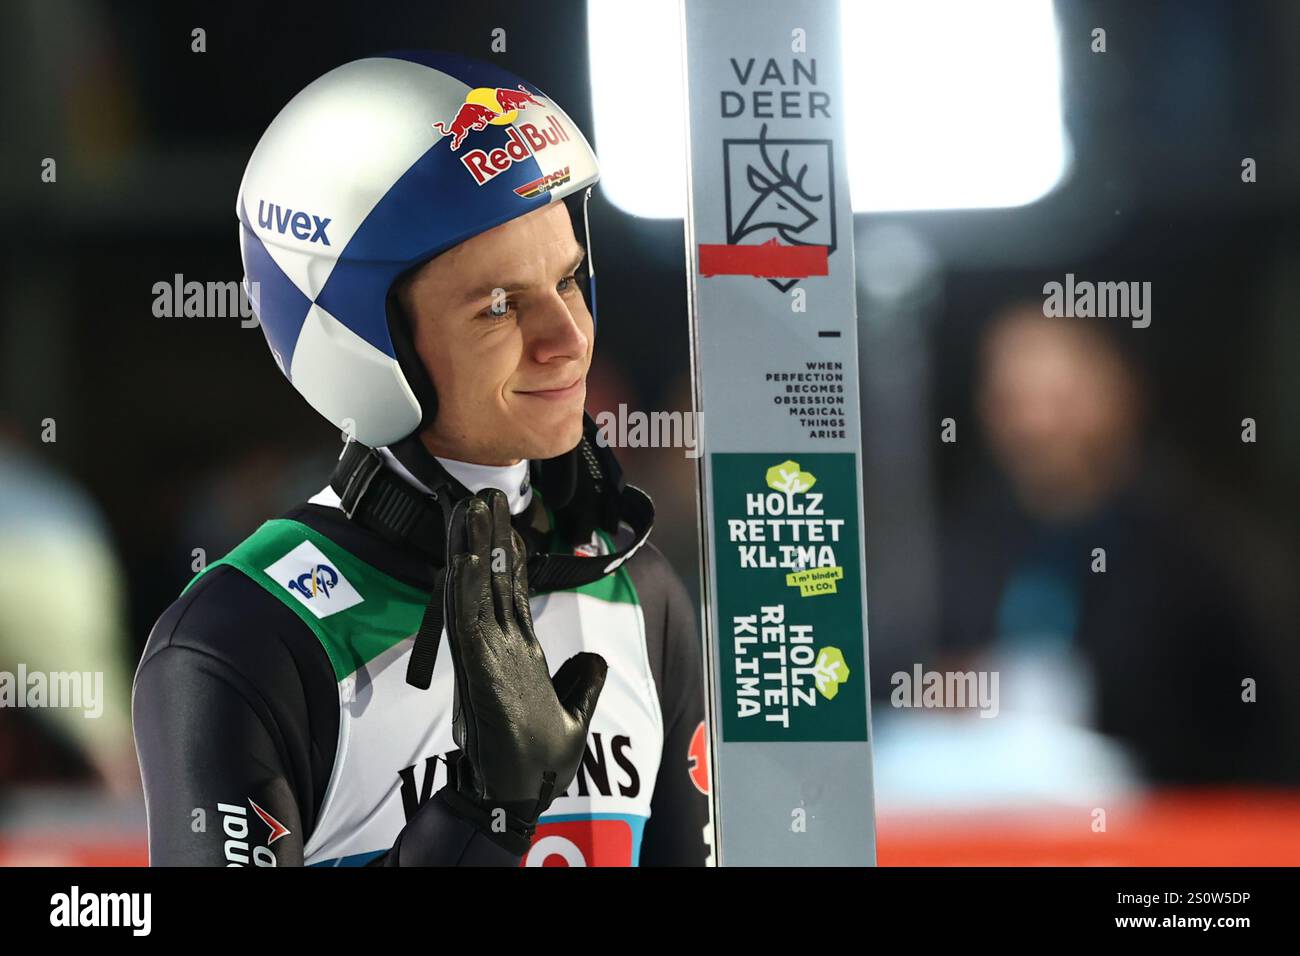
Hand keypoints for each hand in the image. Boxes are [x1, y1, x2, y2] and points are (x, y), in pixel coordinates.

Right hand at [442, 489, 607, 823]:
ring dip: (472, 551)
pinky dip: (464, 591)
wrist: (516, 796)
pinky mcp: (478, 669)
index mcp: (520, 654)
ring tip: (470, 510)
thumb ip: (582, 683)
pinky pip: (468, 622)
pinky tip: (461, 559)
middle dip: (488, 539)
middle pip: (491, 581)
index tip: (506, 524)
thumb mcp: (576, 716)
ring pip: (476, 592)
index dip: (509, 559)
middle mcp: (500, 646)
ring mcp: (488, 654)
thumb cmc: (538, 762)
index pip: (512, 595)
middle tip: (483, 496)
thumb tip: (594, 658)